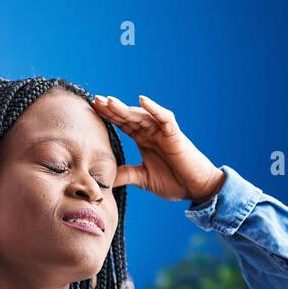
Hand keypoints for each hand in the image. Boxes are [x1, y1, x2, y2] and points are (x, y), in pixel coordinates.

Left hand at [90, 94, 225, 202]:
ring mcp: (163, 132)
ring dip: (126, 108)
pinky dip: (154, 109)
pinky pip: (164, 118)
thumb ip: (125, 175)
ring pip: (142, 115)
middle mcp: (151, 132)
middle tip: (95, 99)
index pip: (122, 124)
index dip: (108, 117)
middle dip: (112, 108)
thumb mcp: (142, 178)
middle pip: (128, 116)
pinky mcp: (175, 135)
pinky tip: (142, 100)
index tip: (91, 110)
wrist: (196, 188)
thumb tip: (104, 179)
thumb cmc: (173, 181)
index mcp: (143, 139)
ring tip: (110, 101)